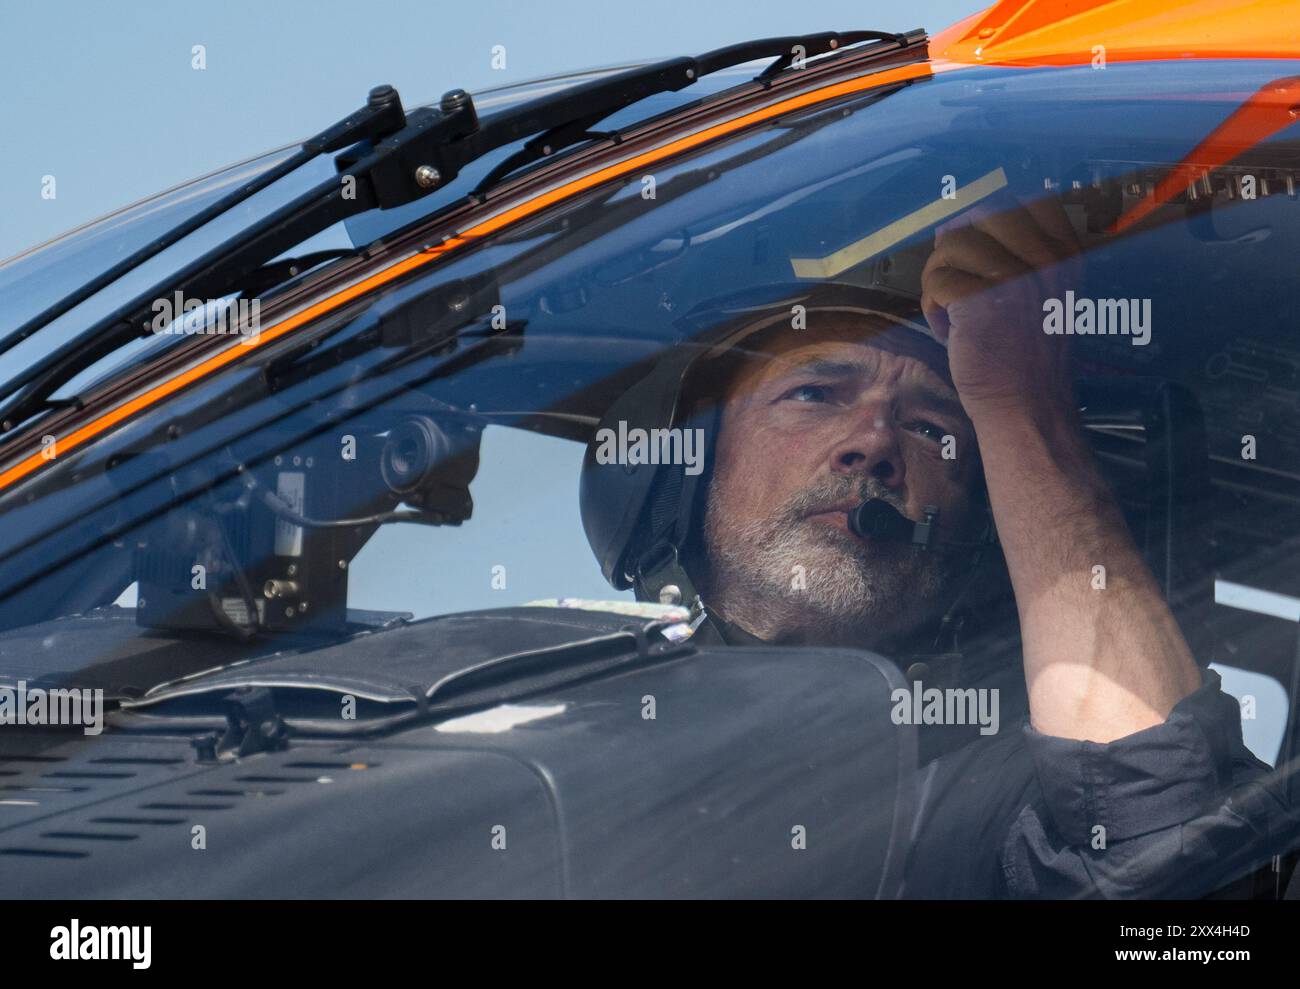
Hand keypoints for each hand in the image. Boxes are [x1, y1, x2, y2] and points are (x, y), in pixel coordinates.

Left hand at [920, 193, 1083, 420]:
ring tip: (952, 313)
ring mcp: (1012, 277)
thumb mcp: (1035, 296)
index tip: (977, 254)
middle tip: (956, 282)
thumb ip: (1007, 258)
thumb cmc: (1024, 356)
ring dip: (940, 279)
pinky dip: (932, 307)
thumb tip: (951, 226)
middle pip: (980, 214)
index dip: (986, 222)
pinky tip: (949, 331)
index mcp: (1060, 254)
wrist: (1028, 405)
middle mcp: (1041, 259)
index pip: (1020, 202)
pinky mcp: (980, 301)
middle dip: (955, 246)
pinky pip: (937, 281)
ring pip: (951, 246)